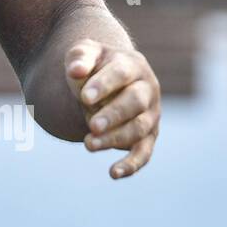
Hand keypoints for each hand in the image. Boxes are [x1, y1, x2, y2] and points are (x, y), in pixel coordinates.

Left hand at [66, 39, 160, 178]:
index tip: (84, 98)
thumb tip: (76, 71)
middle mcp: (148, 89)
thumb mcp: (84, 53)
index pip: (121, 73)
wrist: (106, 79)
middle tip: (92, 125)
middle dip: (114, 114)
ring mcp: (150, 115)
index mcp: (133, 65)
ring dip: (115, 139)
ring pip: (138, 129)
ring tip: (88, 144)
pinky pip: (144, 153)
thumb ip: (80, 58)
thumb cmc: (94, 66)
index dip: (104, 85)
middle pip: (136, 102)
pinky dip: (131, 165)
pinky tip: (113, 173)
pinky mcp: (147, 137)